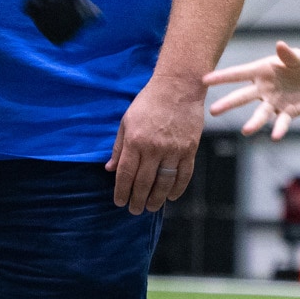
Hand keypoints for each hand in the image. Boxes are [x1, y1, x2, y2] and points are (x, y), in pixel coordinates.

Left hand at [108, 73, 201, 213]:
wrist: (178, 88)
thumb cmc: (149, 102)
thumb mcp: (126, 121)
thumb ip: (118, 147)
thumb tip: (109, 168)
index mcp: (135, 140)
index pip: (126, 173)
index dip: (121, 191)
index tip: (119, 202)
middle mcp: (154, 147)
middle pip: (144, 182)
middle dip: (137, 199)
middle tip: (134, 210)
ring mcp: (174, 149)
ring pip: (164, 182)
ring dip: (157, 199)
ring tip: (151, 207)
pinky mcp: (189, 149)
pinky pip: (184, 174)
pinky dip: (178, 188)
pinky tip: (171, 196)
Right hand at [203, 41, 299, 139]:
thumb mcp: (296, 57)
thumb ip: (288, 54)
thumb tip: (280, 45)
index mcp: (260, 72)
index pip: (237, 74)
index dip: (221, 77)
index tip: (204, 80)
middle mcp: (262, 89)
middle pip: (242, 97)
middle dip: (227, 104)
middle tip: (212, 111)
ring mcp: (273, 102)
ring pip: (260, 114)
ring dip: (253, 123)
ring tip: (246, 131)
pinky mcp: (286, 113)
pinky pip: (281, 122)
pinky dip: (279, 129)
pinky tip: (275, 137)